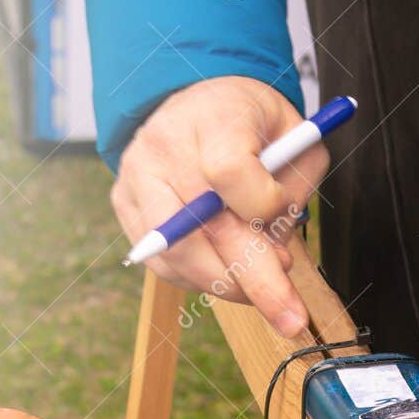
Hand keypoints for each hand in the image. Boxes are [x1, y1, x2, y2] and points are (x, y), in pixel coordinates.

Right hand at [111, 76, 326, 336]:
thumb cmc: (252, 124)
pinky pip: (161, 263)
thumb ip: (294, 189)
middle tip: (291, 318)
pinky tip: (228, 274)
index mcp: (213, 116)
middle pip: (203, 228)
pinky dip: (200, 280)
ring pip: (178, 256)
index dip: (262, 206)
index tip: (281, 215)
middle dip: (256, 281)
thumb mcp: (296, 138)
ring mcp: (136, 176)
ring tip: (260, 289)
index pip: (229, 172)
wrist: (197, 101)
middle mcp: (164, 145)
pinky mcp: (123, 203)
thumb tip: (274, 256)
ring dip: (227, 286)